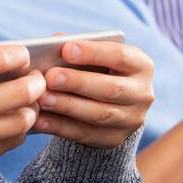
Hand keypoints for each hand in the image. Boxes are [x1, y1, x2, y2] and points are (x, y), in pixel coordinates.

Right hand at [0, 45, 46, 182]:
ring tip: (24, 105)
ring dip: (29, 110)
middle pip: (23, 91)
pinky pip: (10, 143)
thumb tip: (2, 69)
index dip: (19, 55)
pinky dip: (15, 132)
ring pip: (23, 120)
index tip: (22, 56)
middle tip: (37, 81)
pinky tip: (8, 126)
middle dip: (36, 83)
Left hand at [32, 38, 154, 148]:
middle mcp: (142, 94)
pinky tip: (40, 120)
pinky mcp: (115, 139)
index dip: (93, 52)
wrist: (110, 105)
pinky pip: (86, 135)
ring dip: (68, 106)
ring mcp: (132, 120)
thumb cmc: (97, 70)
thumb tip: (54, 43)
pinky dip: (60, 127)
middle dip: (78, 83)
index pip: (120, 56)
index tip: (66, 49)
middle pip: (111, 89)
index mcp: (141, 65)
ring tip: (42, 98)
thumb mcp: (95, 57)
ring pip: (99, 115)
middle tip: (50, 77)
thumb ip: (77, 49)